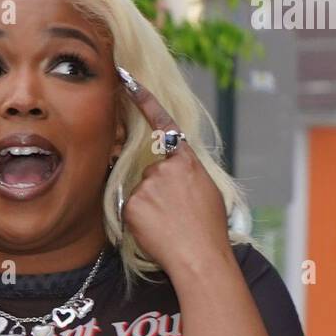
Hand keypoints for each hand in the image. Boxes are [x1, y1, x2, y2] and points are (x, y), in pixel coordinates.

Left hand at [116, 69, 231, 280]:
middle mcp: (165, 167)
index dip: (144, 99)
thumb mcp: (205, 191)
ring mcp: (147, 185)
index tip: (127, 80)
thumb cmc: (208, 229)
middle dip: (156, 193)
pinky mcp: (133, 204)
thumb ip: (184, 175)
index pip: (163, 122)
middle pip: (149, 174)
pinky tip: (156, 232)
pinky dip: (138, 223)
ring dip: (148, 209)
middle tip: (175, 216)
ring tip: (169, 227)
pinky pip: (129, 211)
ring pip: (139, 194)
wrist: (200, 256)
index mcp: (186, 161)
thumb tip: (168, 173)